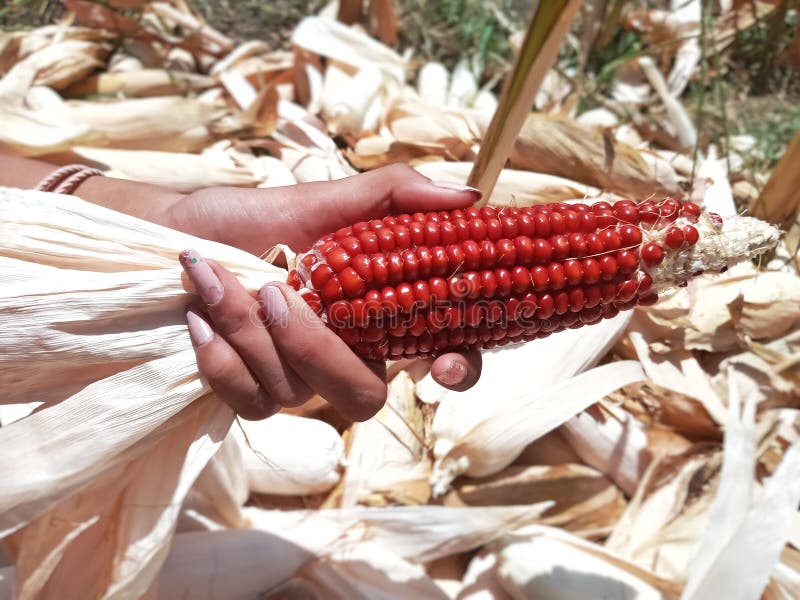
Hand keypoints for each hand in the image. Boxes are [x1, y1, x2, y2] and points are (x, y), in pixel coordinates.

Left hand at [178, 165, 483, 420]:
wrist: (178, 237)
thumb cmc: (251, 220)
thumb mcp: (322, 198)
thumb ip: (392, 195)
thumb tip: (467, 194)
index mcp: (376, 311)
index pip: (443, 355)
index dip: (458, 369)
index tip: (442, 364)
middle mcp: (345, 354)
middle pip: (363, 397)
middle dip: (316, 351)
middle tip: (274, 293)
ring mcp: (297, 381)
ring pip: (295, 392)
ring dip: (248, 330)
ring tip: (215, 276)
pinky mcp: (250, 393)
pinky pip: (250, 402)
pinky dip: (221, 357)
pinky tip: (200, 316)